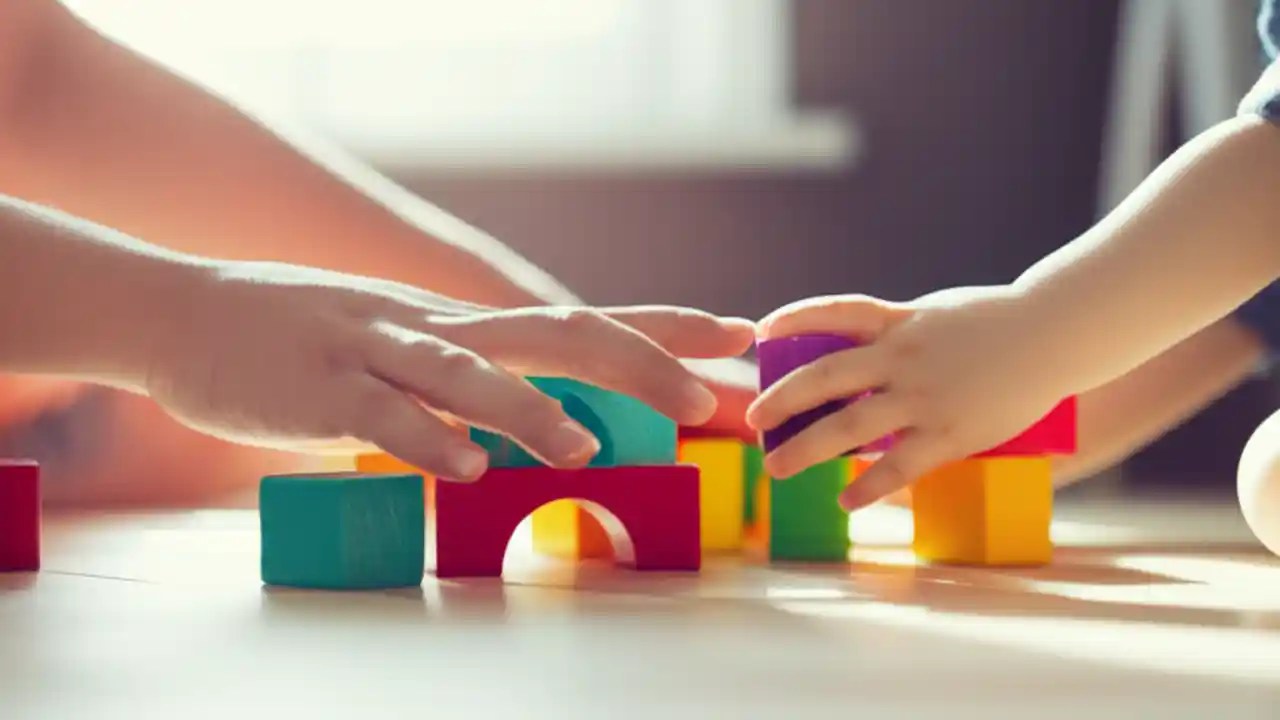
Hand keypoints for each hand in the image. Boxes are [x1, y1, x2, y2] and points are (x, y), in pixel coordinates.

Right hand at [143, 260, 753, 481]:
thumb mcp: (402, 347)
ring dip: (530, 411)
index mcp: (463, 326)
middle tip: (710, 396)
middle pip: (554, 335)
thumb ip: (462, 379)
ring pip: (470, 375)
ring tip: (583, 449)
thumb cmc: (305, 338)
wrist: (186, 311)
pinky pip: (382, 417)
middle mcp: (435, 330)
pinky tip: (464, 468)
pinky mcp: (321, 390)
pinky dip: (426, 439)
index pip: (583, 318)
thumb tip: (525, 420)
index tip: (736, 334)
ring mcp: (378, 353)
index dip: (663, 326)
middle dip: (638, 363)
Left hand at [745, 287, 1069, 509]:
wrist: (1055, 334)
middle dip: (783, 399)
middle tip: (754, 419)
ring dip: (808, 449)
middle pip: (825, 375)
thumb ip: (894, 333)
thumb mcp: (936, 315)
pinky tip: (845, 500)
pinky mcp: (950, 432)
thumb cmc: (995, 324)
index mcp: (900, 321)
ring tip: (777, 469)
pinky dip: (868, 486)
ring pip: (850, 425)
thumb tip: (852, 357)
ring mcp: (924, 396)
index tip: (760, 331)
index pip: (836, 311)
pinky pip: (899, 465)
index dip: (795, 318)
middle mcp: (903, 356)